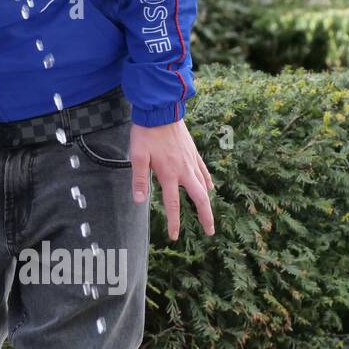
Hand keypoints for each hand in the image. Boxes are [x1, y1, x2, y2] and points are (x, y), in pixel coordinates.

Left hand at [130, 119, 215, 240]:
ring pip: (204, 186)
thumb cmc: (146, 134)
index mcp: (169, 174)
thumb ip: (140, 179)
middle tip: (209, 232)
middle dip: (205, 217)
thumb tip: (139, 200)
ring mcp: (191, 161)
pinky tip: (211, 187)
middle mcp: (184, 170)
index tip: (174, 236)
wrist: (161, 111)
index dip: (174, 222)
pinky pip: (204, 171)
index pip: (173, 204)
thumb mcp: (137, 156)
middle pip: (199, 198)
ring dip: (207, 202)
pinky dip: (208, 182)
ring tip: (208, 214)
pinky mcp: (193, 152)